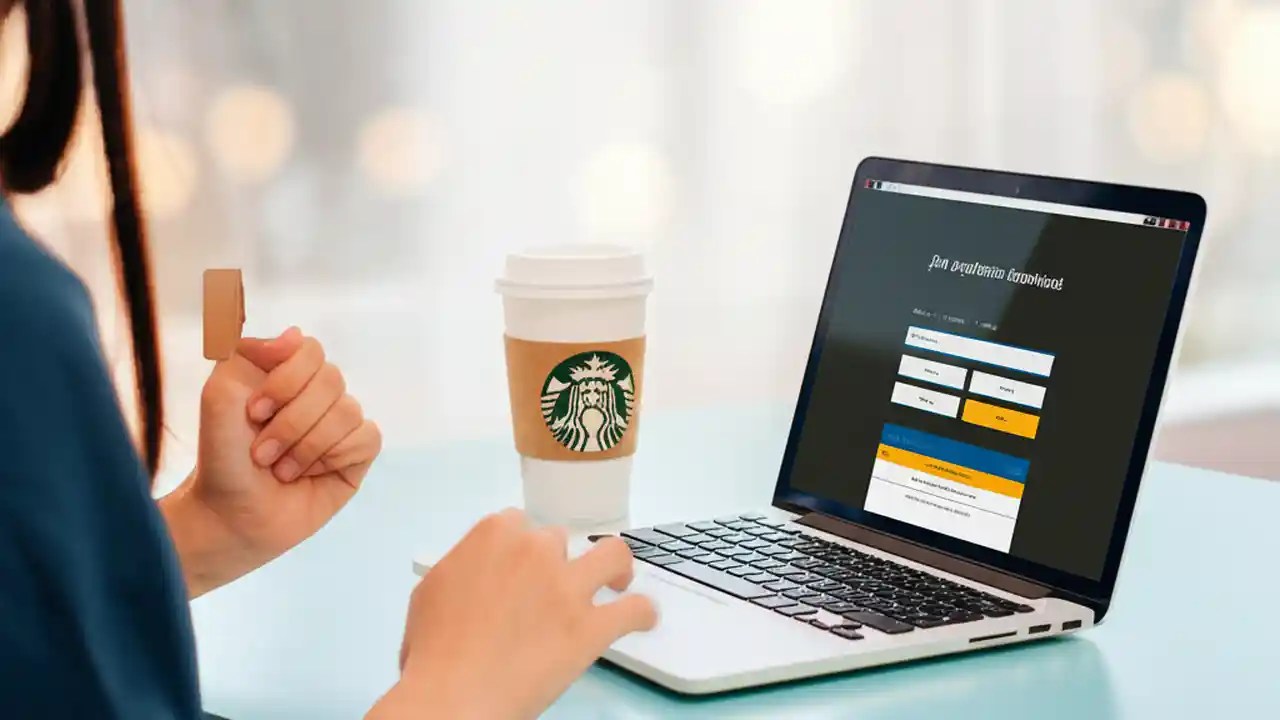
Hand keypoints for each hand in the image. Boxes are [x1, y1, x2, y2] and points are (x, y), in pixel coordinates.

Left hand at [161, 327, 381, 595]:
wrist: (231, 516)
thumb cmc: (222, 458)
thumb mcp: (218, 397)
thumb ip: (247, 353)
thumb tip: (294, 336)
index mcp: (285, 371)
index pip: (309, 350)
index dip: (285, 381)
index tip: (254, 411)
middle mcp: (316, 392)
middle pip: (331, 380)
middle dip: (291, 423)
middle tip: (261, 452)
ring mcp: (340, 423)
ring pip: (347, 412)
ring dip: (306, 447)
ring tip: (280, 469)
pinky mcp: (358, 454)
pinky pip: (366, 438)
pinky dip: (334, 457)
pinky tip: (311, 474)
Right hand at [368, 510, 656, 719]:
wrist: (454, 696)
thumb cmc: (433, 651)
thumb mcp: (430, 591)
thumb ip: (462, 568)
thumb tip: (474, 573)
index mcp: (494, 535)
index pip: (519, 524)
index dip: (522, 547)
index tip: (521, 567)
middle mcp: (536, 550)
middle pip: (560, 542)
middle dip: (555, 563)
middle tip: (547, 593)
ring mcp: (567, 587)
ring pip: (613, 556)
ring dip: (615, 568)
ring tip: (616, 582)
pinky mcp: (591, 627)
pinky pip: (634, 609)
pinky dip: (643, 613)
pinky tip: (642, 618)